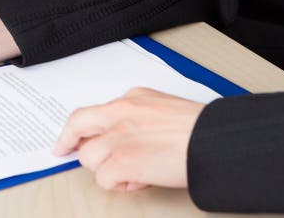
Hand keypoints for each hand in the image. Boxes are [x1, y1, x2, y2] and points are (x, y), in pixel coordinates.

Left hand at [54, 88, 204, 191]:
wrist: (218, 141)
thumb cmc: (202, 130)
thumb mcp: (165, 109)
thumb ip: (139, 116)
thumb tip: (126, 135)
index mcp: (132, 99)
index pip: (91, 111)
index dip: (75, 128)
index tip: (68, 139)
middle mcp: (121, 113)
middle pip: (77, 126)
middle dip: (69, 142)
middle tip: (65, 152)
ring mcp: (119, 137)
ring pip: (89, 157)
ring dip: (106, 169)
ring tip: (132, 172)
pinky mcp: (122, 161)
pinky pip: (104, 178)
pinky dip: (120, 184)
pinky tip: (140, 180)